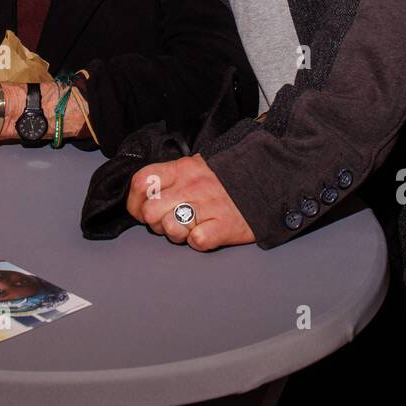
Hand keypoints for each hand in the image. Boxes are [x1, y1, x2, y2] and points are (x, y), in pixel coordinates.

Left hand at [125, 153, 255, 250]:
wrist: (270, 179)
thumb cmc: (229, 177)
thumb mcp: (198, 165)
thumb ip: (172, 177)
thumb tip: (146, 194)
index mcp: (182, 169)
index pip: (141, 182)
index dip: (135, 201)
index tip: (141, 208)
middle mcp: (191, 187)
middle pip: (150, 212)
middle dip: (156, 223)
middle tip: (171, 220)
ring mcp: (208, 206)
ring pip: (170, 229)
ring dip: (177, 234)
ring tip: (191, 226)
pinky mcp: (224, 226)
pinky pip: (196, 241)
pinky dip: (199, 241)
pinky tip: (207, 231)